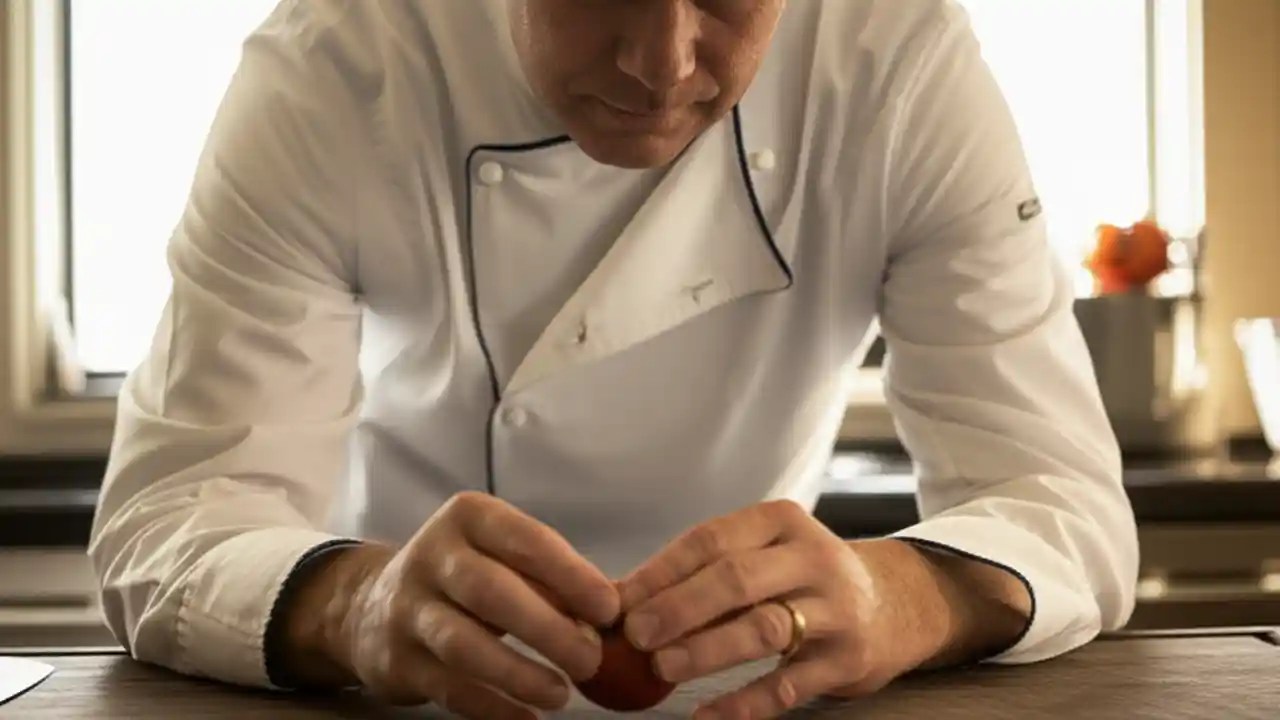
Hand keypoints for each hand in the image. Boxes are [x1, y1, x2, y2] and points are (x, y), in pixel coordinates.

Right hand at [280, 492, 620, 718]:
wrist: (371, 606)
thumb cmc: (466, 577)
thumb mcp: (501, 558)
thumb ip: (549, 579)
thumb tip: (607, 619)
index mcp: (470, 517)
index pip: (526, 540)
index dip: (571, 576)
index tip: (610, 611)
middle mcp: (433, 554)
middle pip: (491, 592)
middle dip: (548, 629)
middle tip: (590, 660)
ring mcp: (409, 607)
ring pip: (464, 644)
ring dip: (519, 674)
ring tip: (561, 695)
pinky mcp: (398, 659)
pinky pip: (449, 686)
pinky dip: (492, 707)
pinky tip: (526, 717)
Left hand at [615, 501, 937, 718]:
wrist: (896, 604)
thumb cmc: (805, 578)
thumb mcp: (766, 554)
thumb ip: (705, 572)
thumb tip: (623, 600)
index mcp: (780, 522)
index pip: (711, 539)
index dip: (661, 571)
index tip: (621, 601)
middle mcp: (812, 558)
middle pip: (736, 578)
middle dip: (679, 607)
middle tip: (637, 635)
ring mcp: (835, 609)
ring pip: (764, 628)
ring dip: (708, 650)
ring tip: (664, 668)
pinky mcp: (848, 659)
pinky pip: (789, 685)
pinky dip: (745, 703)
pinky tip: (708, 714)